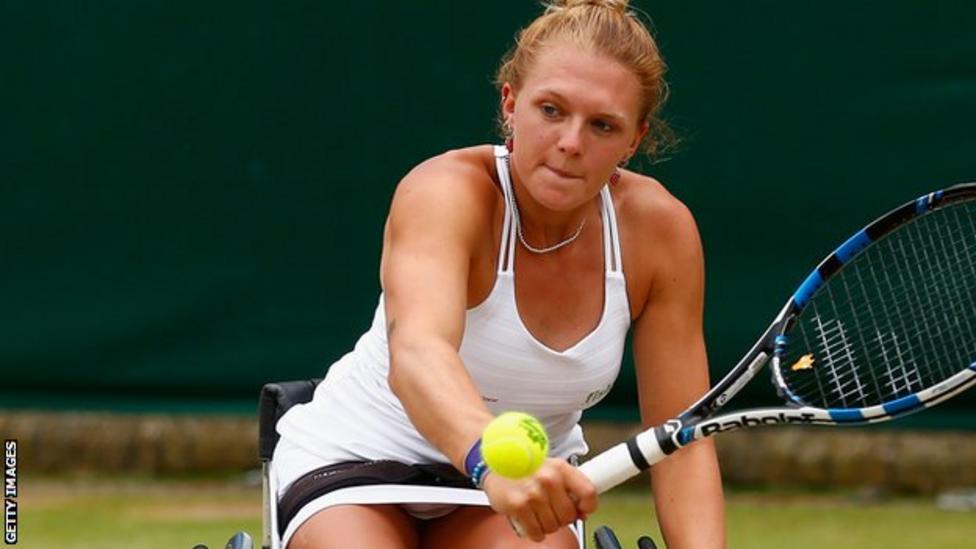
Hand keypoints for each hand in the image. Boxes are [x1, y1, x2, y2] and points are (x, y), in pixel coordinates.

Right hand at [482, 458, 597, 541]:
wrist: (493, 463)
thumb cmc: (523, 467)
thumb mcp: (550, 468)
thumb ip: (569, 486)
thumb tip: (583, 510)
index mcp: (560, 468)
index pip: (588, 492)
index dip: (589, 506)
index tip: (583, 510)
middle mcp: (548, 479)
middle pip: (569, 515)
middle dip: (563, 518)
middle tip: (553, 511)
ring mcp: (533, 493)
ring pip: (553, 526)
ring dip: (547, 525)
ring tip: (538, 512)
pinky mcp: (518, 506)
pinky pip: (536, 532)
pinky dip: (534, 531)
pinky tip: (530, 520)